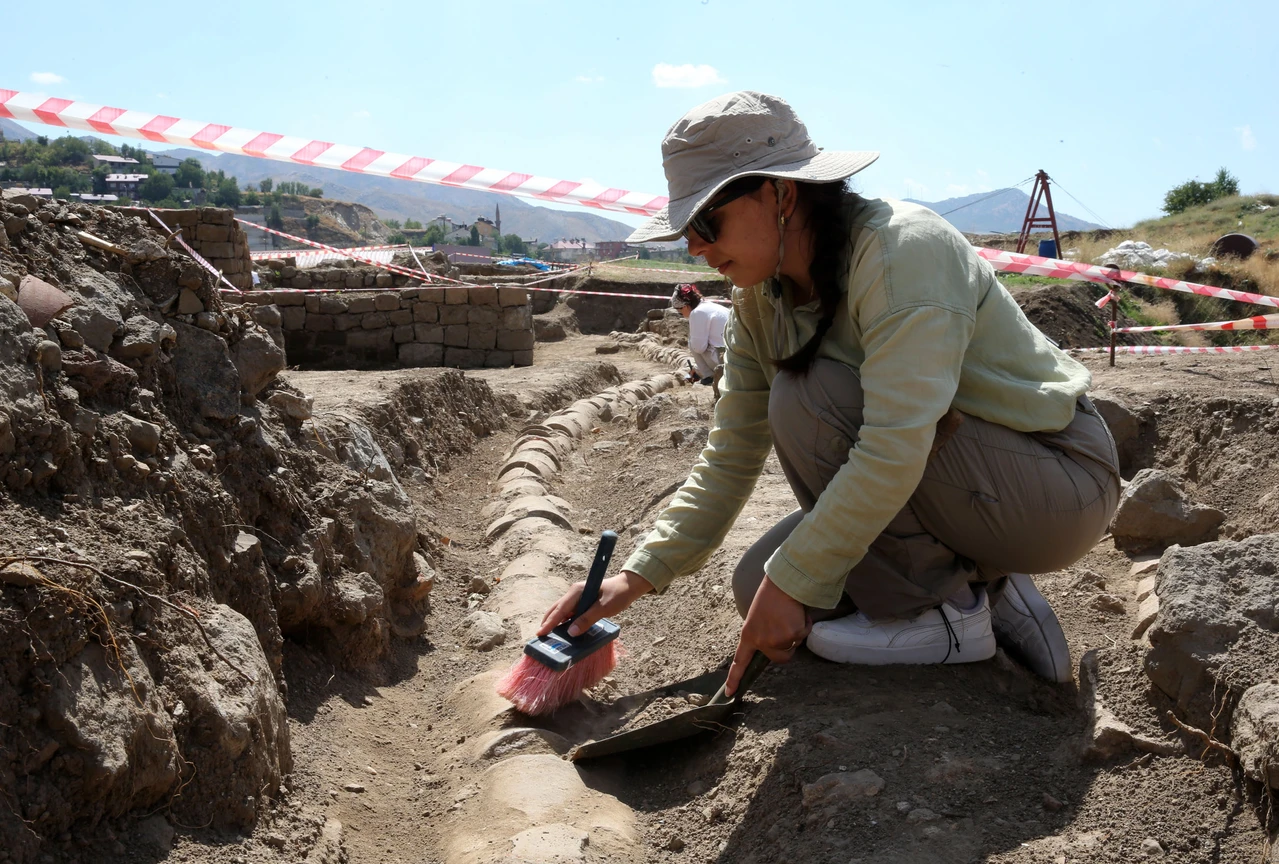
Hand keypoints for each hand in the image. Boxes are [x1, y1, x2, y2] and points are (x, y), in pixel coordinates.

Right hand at [537, 570, 652, 637]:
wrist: (628, 586)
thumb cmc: (617, 594)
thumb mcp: (604, 608)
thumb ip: (587, 619)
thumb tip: (571, 632)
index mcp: (577, 591)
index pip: (560, 609)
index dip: (550, 622)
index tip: (540, 632)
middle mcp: (574, 593)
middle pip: (557, 609)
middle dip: (548, 622)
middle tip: (540, 636)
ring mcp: (577, 597)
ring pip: (561, 611)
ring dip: (554, 621)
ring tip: (548, 635)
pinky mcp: (581, 601)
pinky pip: (569, 612)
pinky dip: (563, 620)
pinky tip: (562, 630)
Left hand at [725, 575, 809, 696]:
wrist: (783, 582)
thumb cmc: (770, 596)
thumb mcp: (757, 617)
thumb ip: (761, 633)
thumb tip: (772, 645)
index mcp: (748, 635)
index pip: (740, 661)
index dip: (735, 678)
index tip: (730, 693)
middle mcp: (762, 641)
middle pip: (779, 658)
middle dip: (787, 647)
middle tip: (785, 626)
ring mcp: (777, 640)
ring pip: (793, 646)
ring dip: (795, 633)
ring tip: (789, 614)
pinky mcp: (792, 635)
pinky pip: (803, 634)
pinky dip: (805, 624)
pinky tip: (797, 612)